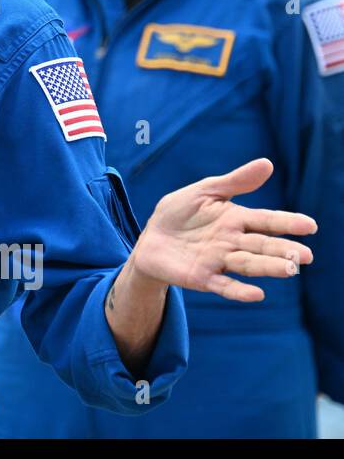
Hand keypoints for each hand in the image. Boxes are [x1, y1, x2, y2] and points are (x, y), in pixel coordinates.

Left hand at [132, 158, 315, 302]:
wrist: (150, 239)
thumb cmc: (179, 214)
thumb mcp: (203, 192)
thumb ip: (234, 182)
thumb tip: (267, 163)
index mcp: (236, 219)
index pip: (266, 220)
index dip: (287, 223)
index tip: (309, 226)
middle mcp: (232, 242)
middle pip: (262, 246)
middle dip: (284, 250)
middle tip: (306, 255)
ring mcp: (219, 261)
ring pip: (248, 265)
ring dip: (269, 268)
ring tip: (290, 270)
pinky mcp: (203, 278)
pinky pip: (224, 286)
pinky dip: (239, 291)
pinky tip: (257, 295)